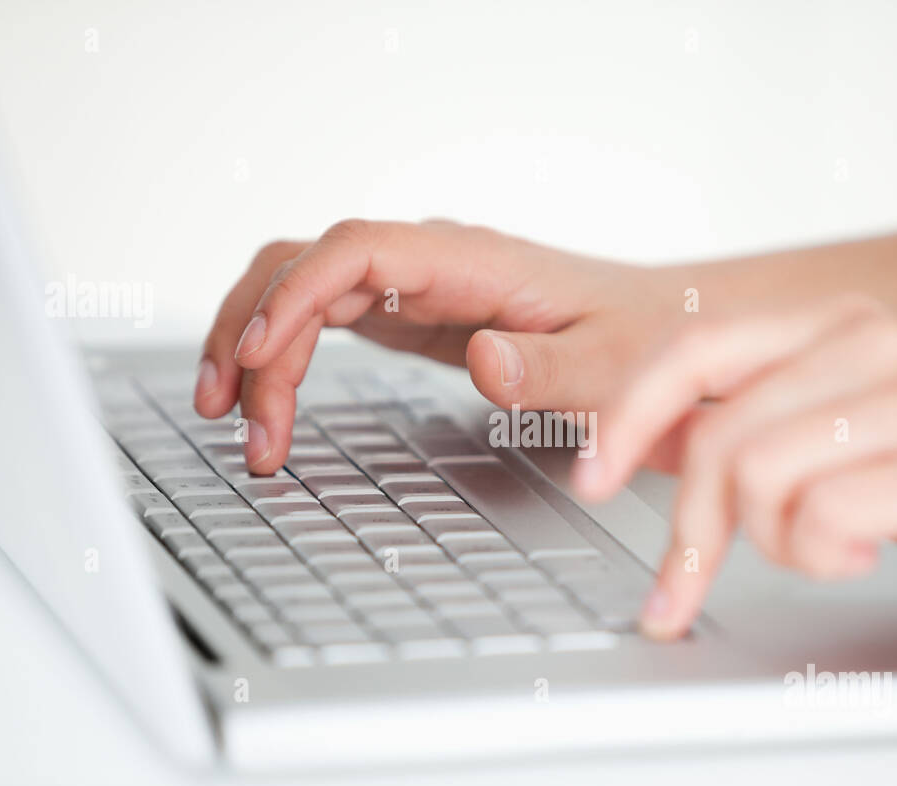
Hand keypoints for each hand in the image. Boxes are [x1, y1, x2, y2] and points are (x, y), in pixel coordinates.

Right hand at [193, 219, 678, 472]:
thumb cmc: (645, 343)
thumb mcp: (613, 368)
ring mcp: (418, 287)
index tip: (258, 357)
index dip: (296, 297)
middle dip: (251, 332)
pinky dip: (287, 358)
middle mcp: (434, 264)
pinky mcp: (415, 316)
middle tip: (230, 418)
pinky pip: (327, 320)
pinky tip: (270, 401)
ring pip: (303, 291)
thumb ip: (549, 368)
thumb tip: (480, 359)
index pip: (357, 252)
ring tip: (232, 421)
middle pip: (305, 267)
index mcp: (474, 263)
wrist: (665, 331)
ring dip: (254, 345)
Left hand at [572, 296, 896, 641]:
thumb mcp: (852, 437)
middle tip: (675, 595)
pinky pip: (827, 520)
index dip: (624, 416)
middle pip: (716, 432)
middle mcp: (871, 341)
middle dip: (685, 532)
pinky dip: (829, 560)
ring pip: (762, 479)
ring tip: (832, 551)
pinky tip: (872, 555)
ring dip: (776, 548)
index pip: (691, 350)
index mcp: (836, 327)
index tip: (590, 478)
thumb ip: (761, 425)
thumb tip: (647, 441)